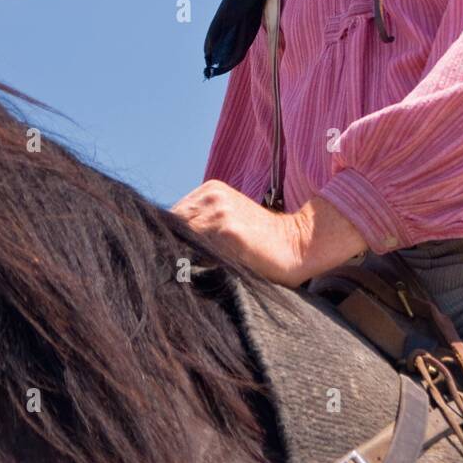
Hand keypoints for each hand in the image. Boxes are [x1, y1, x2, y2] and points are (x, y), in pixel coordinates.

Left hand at [171, 180, 307, 287]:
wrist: (297, 245)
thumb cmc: (260, 240)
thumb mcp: (228, 219)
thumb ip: (200, 224)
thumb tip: (165, 244)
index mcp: (211, 189)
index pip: (171, 216)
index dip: (168, 238)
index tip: (174, 257)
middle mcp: (213, 197)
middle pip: (172, 226)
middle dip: (172, 246)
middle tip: (180, 268)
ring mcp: (220, 212)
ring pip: (180, 238)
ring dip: (181, 256)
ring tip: (194, 272)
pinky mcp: (228, 231)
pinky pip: (196, 251)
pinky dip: (194, 263)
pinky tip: (205, 273)